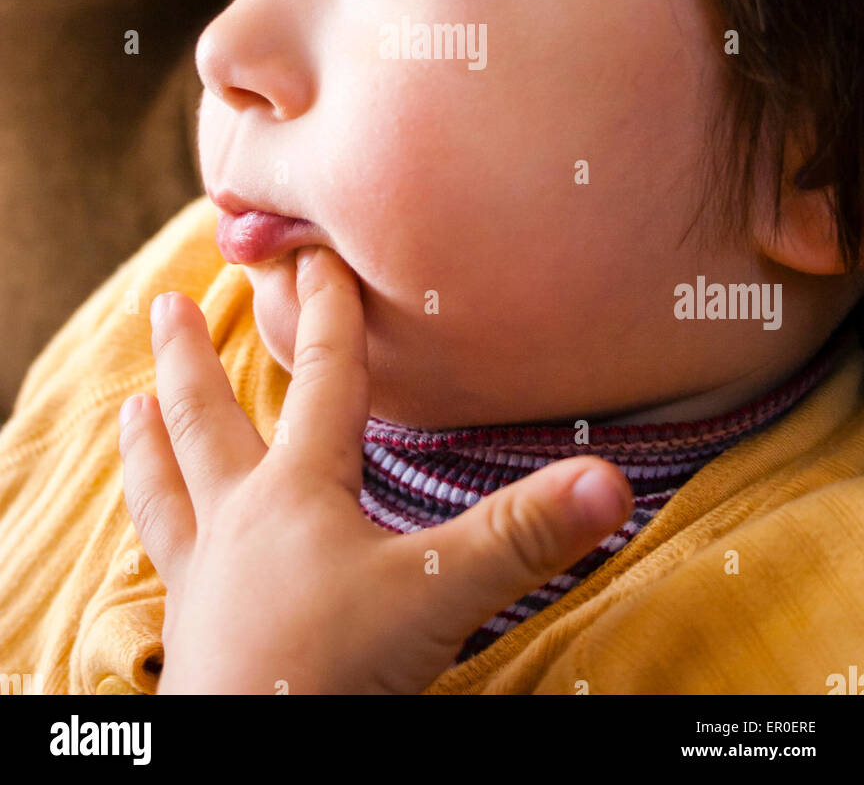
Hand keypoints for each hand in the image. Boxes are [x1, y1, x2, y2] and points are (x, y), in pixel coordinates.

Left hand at [119, 245, 632, 694]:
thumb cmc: (335, 670)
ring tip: (130, 406)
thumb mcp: (439, 592)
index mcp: (298, 489)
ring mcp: (205, 576)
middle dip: (191, 356)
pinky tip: (149, 541)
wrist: (254, 760)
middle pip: (210, 418)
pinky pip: (161, 567)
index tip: (315, 255)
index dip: (327, 311)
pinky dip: (148, 539)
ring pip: (168, 489)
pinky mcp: (191, 633)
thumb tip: (607, 480)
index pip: (322, 377)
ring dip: (150, 444)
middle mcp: (239, 518)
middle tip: (164, 302)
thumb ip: (521, 533)